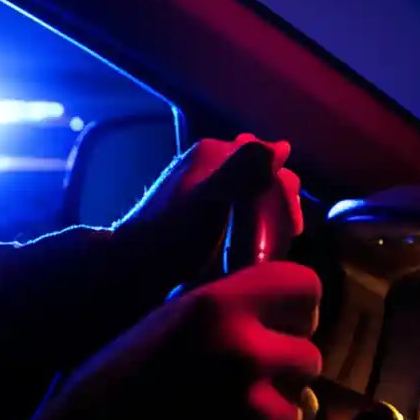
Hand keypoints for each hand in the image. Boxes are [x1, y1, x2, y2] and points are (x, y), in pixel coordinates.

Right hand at [43, 260, 320, 419]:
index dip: (293, 308)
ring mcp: (253, 413)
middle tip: (236, 381)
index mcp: (216, 306)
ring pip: (295, 409)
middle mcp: (243, 353)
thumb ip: (217, 304)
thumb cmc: (104, 388)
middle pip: (308, 355)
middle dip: (280, 368)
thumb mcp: (159, 322)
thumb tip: (266, 293)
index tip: (276, 324)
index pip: (305, 288)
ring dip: (267, 415)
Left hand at [115, 134, 303, 283]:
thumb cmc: (171, 237)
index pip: (268, 164)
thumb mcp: (211, 200)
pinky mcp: (193, 218)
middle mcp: (206, 167)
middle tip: (282, 243)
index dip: (285, 195)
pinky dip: (243, 234)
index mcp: (211, 154)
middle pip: (258, 183)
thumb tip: (281, 147)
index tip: (291, 229)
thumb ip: (244, 169)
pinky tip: (244, 257)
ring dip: (262, 225)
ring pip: (247, 202)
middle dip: (276, 210)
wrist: (128, 272)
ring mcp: (198, 192)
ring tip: (265, 253)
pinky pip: (231, 219)